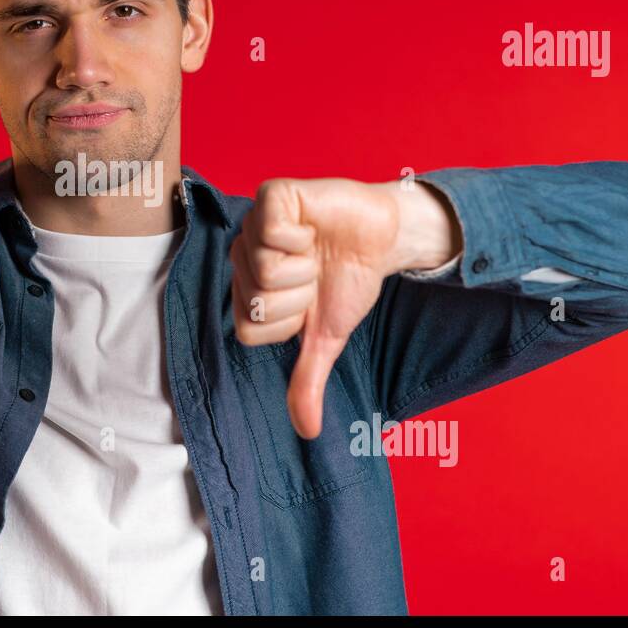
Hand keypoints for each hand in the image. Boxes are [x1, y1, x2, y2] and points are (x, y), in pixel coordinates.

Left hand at [230, 177, 458, 438]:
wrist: (383, 240)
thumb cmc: (348, 283)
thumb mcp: (326, 337)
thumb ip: (308, 379)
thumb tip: (306, 431)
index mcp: (247, 289)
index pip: (249, 329)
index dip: (287, 323)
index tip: (308, 304)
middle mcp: (243, 256)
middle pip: (254, 300)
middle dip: (299, 296)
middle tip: (314, 276)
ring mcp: (253, 225)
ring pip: (263, 269)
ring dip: (303, 267)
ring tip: (314, 252)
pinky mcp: (272, 195)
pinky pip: (270, 229)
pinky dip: (300, 236)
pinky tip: (310, 229)